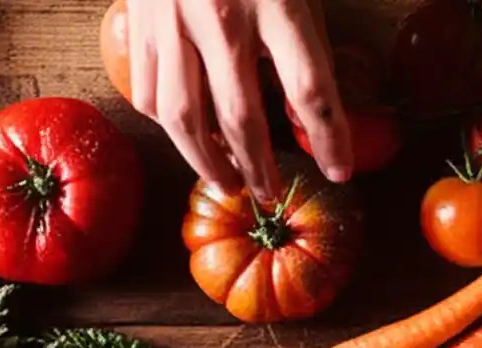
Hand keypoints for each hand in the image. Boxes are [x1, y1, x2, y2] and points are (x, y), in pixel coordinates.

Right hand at [126, 0, 353, 200]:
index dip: (330, 138)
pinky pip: (149, 90)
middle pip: (242, 118)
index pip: (310, 89)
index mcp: (278, 1)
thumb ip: (306, 37)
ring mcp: (173, 21)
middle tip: (270, 195)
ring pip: (184, 117)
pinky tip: (186, 136)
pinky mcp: (139, 20)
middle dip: (260, 167)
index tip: (341, 171)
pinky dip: (168, 123)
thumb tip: (309, 107)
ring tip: (227, 182)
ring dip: (207, 161)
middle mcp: (222, 16)